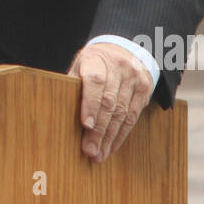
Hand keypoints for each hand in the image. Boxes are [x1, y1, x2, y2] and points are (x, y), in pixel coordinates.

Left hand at [67, 42, 152, 161]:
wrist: (124, 49)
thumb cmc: (94, 63)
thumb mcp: (80, 65)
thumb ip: (73, 85)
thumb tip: (58, 113)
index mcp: (96, 58)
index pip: (95, 81)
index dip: (90, 103)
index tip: (85, 124)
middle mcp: (118, 66)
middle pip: (109, 102)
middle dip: (99, 130)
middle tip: (89, 151)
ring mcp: (134, 77)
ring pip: (122, 112)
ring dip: (110, 137)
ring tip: (99, 154)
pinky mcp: (145, 88)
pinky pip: (133, 116)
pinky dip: (121, 134)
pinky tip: (111, 146)